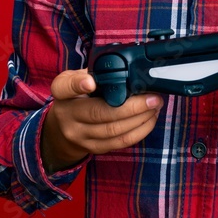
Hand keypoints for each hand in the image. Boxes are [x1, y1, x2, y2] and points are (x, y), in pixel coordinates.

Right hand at [40, 69, 162, 173]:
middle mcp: (68, 115)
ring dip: (140, 119)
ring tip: (155, 106)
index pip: (66, 87)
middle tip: (152, 98)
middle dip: (132, 106)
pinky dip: (139, 131)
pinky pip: (120, 142)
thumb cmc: (77, 95)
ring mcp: (80, 135)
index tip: (91, 82)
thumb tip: (128, 70)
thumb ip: (94, 72)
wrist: (63, 128)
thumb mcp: (76, 78)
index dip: (78, 84)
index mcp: (62, 92)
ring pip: (114, 130)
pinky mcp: (93, 148)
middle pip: (100, 113)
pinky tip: (149, 119)